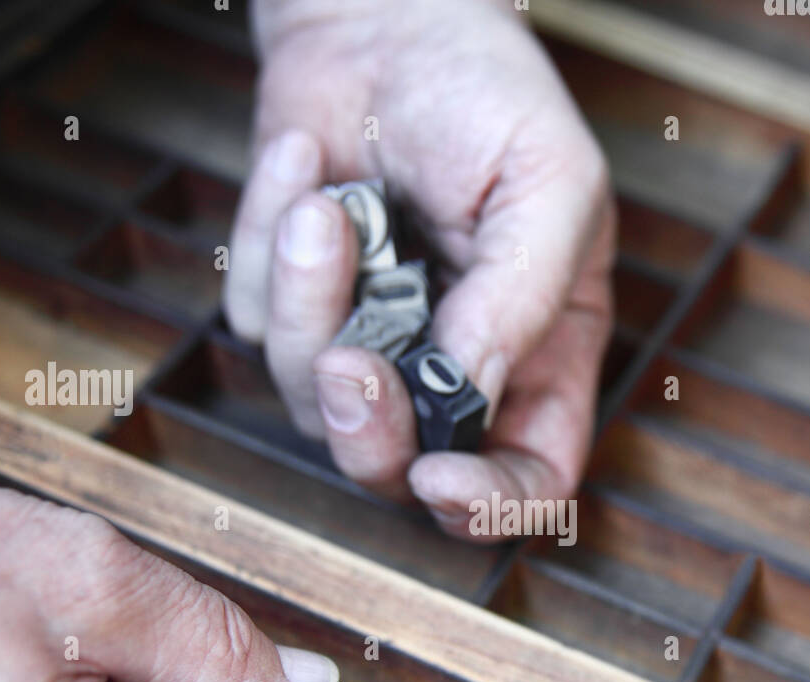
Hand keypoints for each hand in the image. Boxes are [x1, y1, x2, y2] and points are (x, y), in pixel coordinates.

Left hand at [224, 0, 615, 534]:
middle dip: (366, 428)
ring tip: (329, 206)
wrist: (387, 19)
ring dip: (310, 303)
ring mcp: (368, 343)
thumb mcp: (550, 184)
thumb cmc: (489, 96)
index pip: (528, 479)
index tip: (438, 477)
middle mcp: (451, 368)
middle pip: (399, 468)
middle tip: (353, 360)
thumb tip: (467, 387)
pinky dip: (269, 245)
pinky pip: (259, 321)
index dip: (488, 505)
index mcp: (538, 357)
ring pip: (312, 401)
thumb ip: (524, 296)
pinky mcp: (296, 306)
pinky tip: (306, 170)